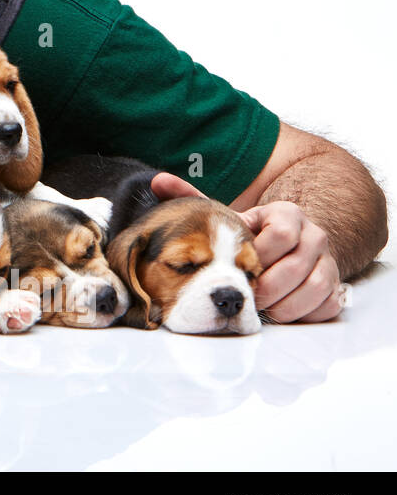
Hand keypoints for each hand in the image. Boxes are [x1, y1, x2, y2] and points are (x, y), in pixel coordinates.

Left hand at [149, 173, 345, 322]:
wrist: (288, 246)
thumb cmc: (247, 235)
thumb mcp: (224, 217)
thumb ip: (191, 198)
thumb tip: (158, 181)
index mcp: (286, 214)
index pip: (280, 235)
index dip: (256, 257)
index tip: (238, 268)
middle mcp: (314, 235)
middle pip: (297, 266)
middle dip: (267, 287)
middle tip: (246, 296)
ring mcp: (329, 262)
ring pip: (316, 288)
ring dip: (284, 305)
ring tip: (260, 307)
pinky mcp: (335, 286)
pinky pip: (328, 305)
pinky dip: (304, 313)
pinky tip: (281, 312)